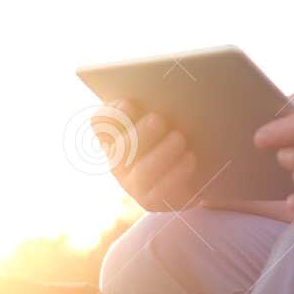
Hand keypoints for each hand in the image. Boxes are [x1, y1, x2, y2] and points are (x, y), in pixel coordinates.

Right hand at [92, 98, 203, 212]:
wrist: (193, 171)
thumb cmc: (174, 132)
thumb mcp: (166, 114)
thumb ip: (160, 103)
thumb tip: (169, 91)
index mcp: (114, 134)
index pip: (100, 122)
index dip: (111, 114)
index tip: (129, 103)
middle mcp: (118, 160)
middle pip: (121, 148)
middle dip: (140, 133)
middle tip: (159, 119)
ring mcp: (132, 184)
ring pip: (141, 172)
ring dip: (161, 153)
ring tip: (179, 138)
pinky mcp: (152, 201)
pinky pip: (161, 192)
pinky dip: (177, 174)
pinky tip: (190, 158)